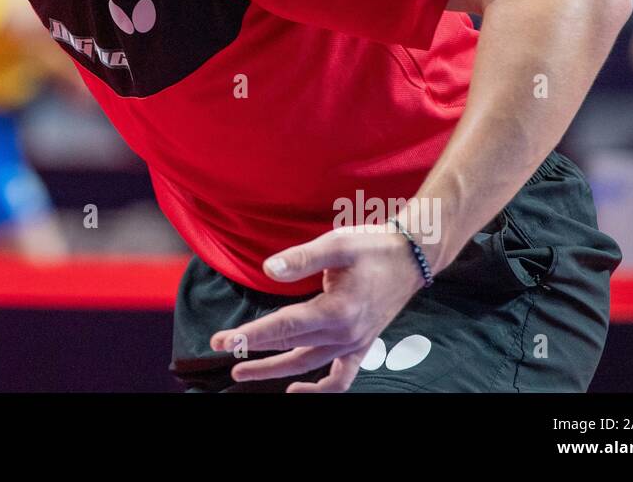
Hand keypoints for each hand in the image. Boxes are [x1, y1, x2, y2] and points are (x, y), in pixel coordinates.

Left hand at [209, 226, 427, 391]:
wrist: (411, 257)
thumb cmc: (372, 247)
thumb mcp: (336, 244)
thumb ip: (301, 258)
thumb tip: (268, 269)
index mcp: (335, 310)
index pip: (282, 327)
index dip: (249, 335)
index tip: (221, 341)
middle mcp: (344, 334)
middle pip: (289, 346)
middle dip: (253, 350)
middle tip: (221, 349)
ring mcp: (353, 343)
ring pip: (307, 365)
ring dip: (274, 371)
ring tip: (243, 372)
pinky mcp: (361, 345)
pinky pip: (340, 378)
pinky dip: (320, 389)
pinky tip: (297, 389)